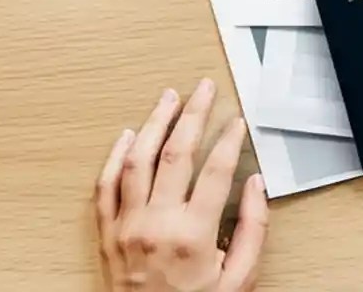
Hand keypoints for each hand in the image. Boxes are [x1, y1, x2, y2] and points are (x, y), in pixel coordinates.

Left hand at [94, 79, 268, 291]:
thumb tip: (256, 186)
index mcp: (193, 234)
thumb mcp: (240, 281)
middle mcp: (156, 224)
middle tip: (204, 89)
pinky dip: (115, 156)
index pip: (216, 170)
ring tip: (169, 98)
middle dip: (194, 114)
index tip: (237, 121)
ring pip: (138, 160)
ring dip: (154, 123)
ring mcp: (127, 226)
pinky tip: (128, 135)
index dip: (229, 139)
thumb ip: (254, 231)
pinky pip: (105, 186)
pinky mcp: (108, 234)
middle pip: (176, 153)